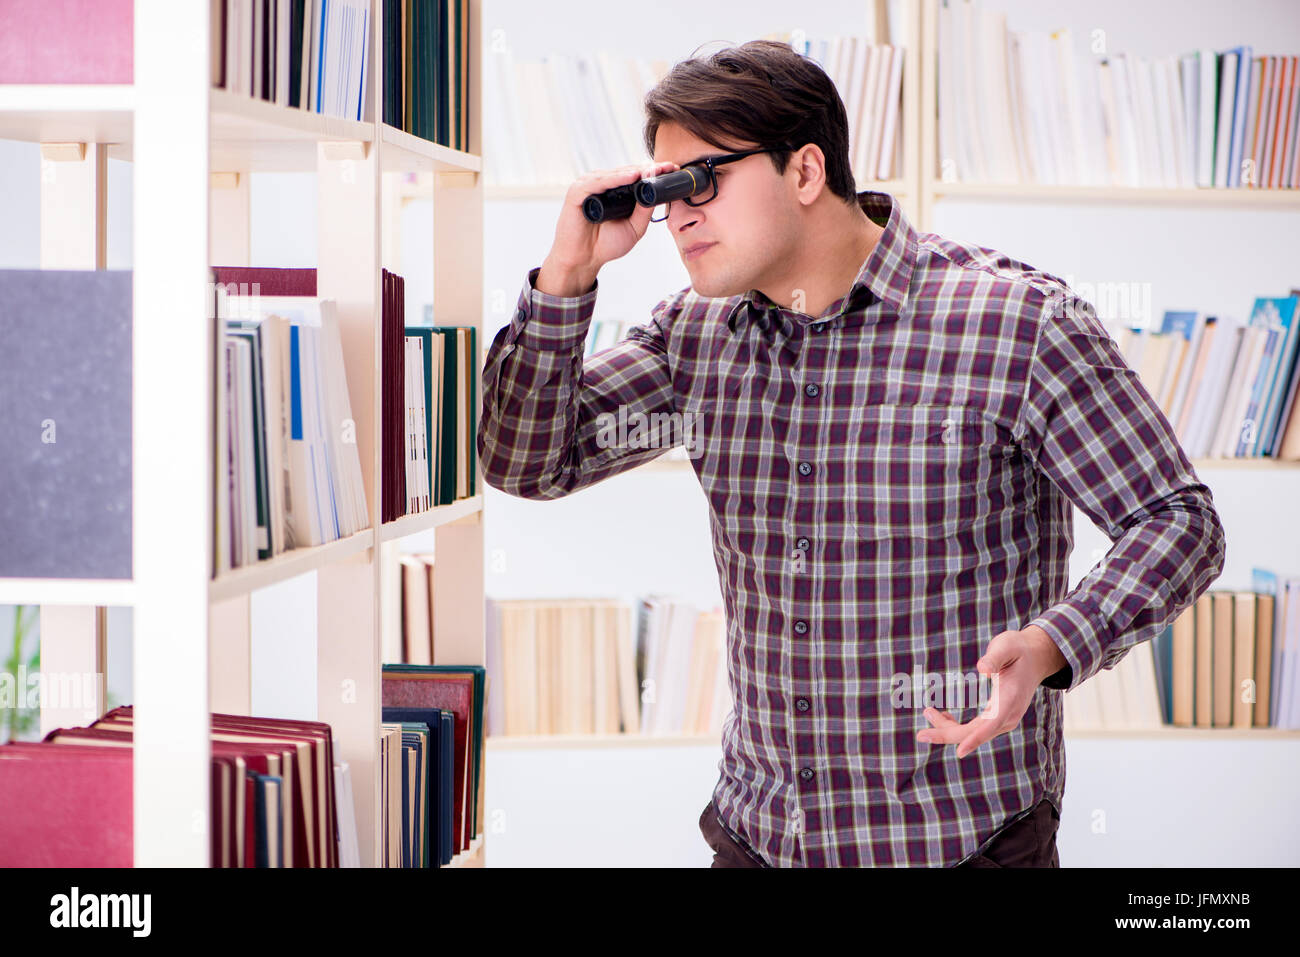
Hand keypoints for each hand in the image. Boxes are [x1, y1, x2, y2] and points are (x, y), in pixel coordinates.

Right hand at [540, 161, 679, 292]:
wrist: (584, 260)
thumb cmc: (604, 245)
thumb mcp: (634, 228)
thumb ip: (644, 211)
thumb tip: (658, 191)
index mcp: (615, 192)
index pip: (636, 177)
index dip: (653, 172)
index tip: (671, 169)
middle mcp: (603, 186)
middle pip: (627, 172)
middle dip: (648, 169)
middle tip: (667, 167)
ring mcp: (589, 187)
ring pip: (615, 174)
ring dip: (634, 171)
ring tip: (652, 170)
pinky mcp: (577, 192)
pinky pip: (599, 182)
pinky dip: (615, 178)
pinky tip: (631, 176)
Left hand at [915, 625, 1066, 758]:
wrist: (1036, 658)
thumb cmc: (1018, 649)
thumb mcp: (1007, 645)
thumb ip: (994, 657)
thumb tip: (981, 668)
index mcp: (1010, 698)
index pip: (991, 724)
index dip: (975, 738)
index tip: (960, 751)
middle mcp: (1009, 714)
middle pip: (975, 733)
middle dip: (947, 735)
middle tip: (920, 735)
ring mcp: (1004, 718)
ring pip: (973, 733)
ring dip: (948, 728)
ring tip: (928, 711)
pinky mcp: (999, 717)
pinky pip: (976, 729)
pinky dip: (957, 726)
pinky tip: (944, 716)